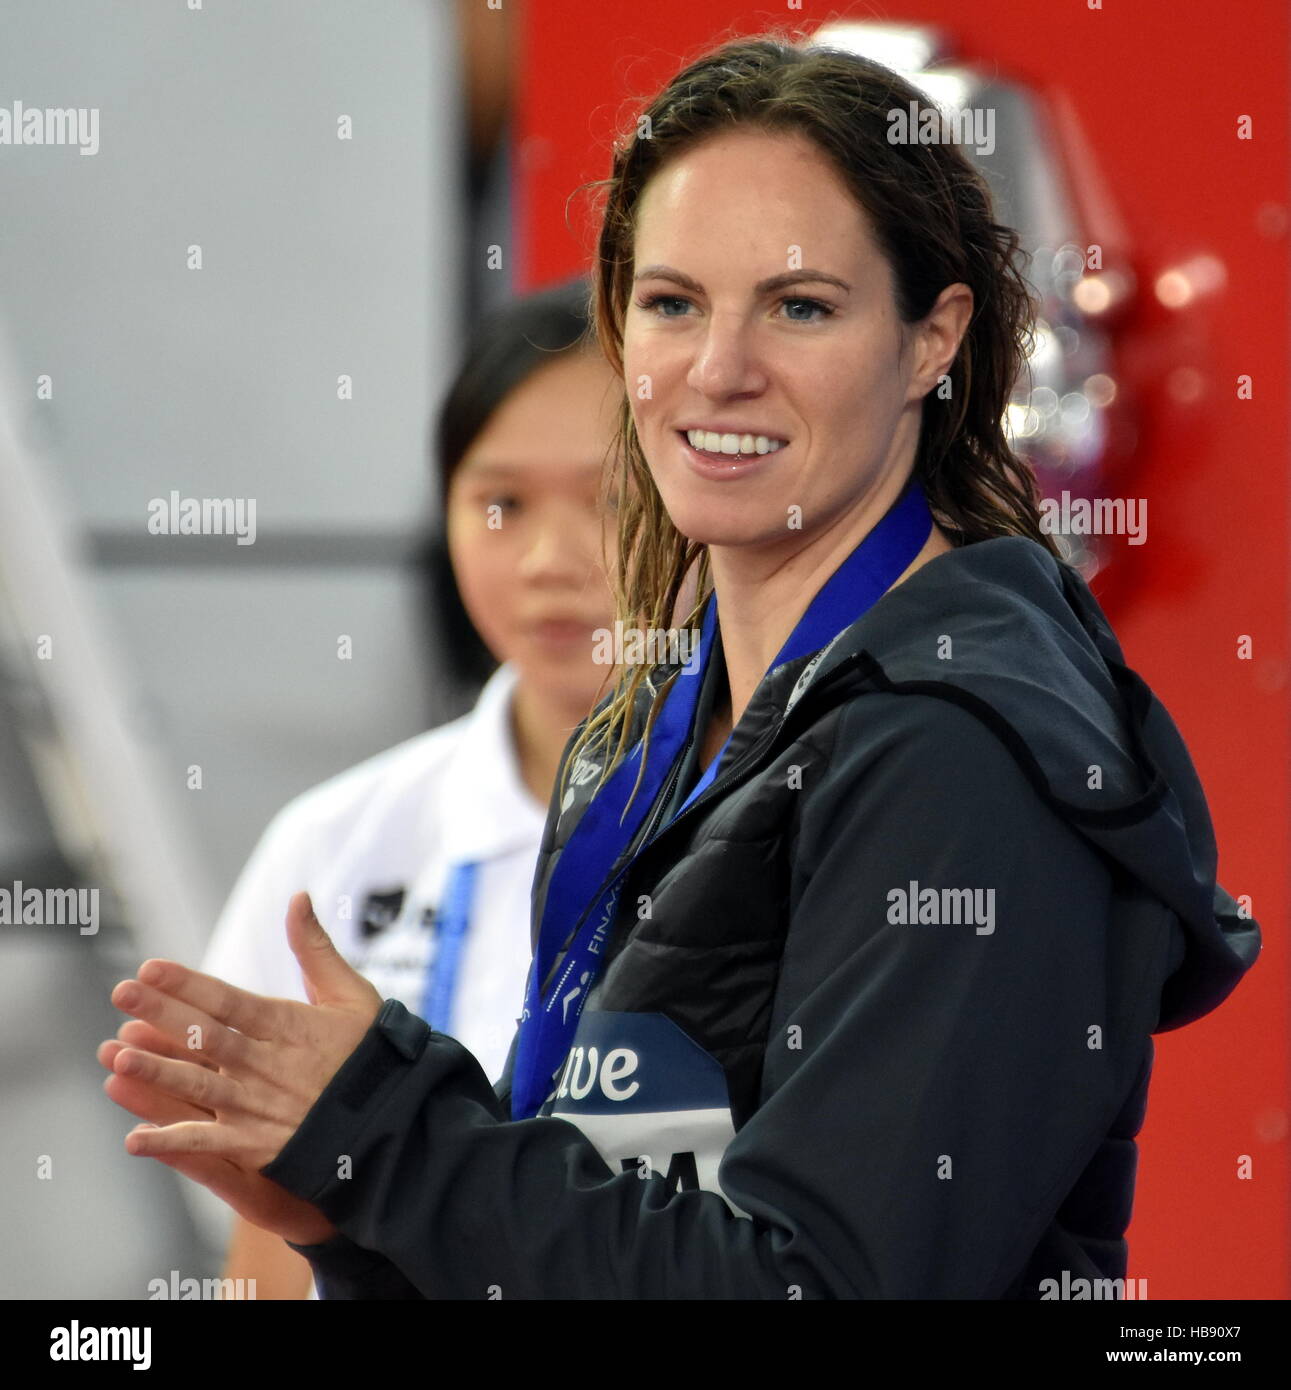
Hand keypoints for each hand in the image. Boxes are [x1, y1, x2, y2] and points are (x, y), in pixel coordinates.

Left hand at [100, 892, 381, 1232]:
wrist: (398, 1119)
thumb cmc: (374, 1054)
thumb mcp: (351, 993)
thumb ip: (315, 948)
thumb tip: (297, 897)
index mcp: (288, 1025)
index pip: (227, 999)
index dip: (187, 984)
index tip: (150, 968)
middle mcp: (268, 1064)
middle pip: (205, 1036)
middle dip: (160, 1014)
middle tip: (119, 993)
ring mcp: (261, 1106)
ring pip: (199, 1087)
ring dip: (158, 1072)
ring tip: (116, 1057)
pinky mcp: (260, 1145)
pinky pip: (209, 1144)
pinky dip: (172, 1142)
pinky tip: (135, 1140)